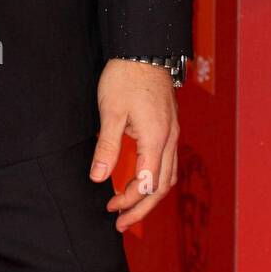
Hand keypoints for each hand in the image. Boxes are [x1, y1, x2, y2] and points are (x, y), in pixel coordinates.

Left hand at [90, 59, 179, 231]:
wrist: (144, 49)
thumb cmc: (126, 77)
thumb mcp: (110, 111)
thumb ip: (107, 146)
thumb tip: (98, 177)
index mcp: (156, 139)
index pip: (147, 184)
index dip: (130, 202)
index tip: (110, 210)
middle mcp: (170, 139)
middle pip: (161, 186)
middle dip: (141, 208)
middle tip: (120, 222)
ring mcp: (173, 133)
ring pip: (167, 175)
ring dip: (149, 195)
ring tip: (129, 206)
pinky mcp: (169, 126)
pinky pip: (167, 161)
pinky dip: (155, 178)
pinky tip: (140, 180)